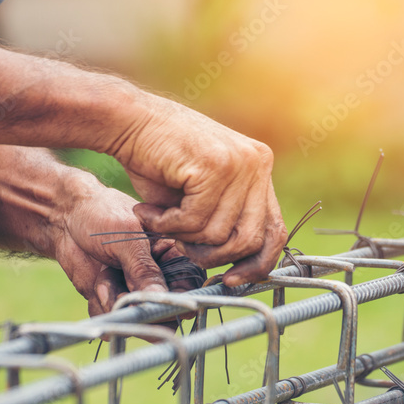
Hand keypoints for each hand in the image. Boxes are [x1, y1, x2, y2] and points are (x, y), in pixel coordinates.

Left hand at [50, 180, 200, 315]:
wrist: (66, 216)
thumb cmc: (102, 214)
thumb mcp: (128, 238)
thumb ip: (144, 270)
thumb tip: (159, 298)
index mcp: (175, 257)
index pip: (188, 290)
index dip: (174, 303)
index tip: (153, 305)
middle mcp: (160, 278)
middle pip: (163, 311)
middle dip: (140, 308)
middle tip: (122, 297)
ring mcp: (137, 291)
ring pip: (135, 318)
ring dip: (116, 304)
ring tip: (103, 279)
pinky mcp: (115, 300)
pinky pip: (114, 318)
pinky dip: (101, 307)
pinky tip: (96, 285)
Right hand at [103, 92, 286, 288]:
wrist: (128, 122)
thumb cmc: (159, 162)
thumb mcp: (204, 196)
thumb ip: (228, 221)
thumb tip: (246, 268)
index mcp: (260, 170)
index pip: (275, 231)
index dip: (256, 264)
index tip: (230, 281)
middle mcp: (258, 163)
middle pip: (249, 240)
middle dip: (211, 256)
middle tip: (180, 246)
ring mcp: (240, 162)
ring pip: (218, 234)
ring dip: (182, 237)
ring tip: (159, 219)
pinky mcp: (215, 165)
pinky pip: (194, 221)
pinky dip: (166, 225)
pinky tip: (148, 210)